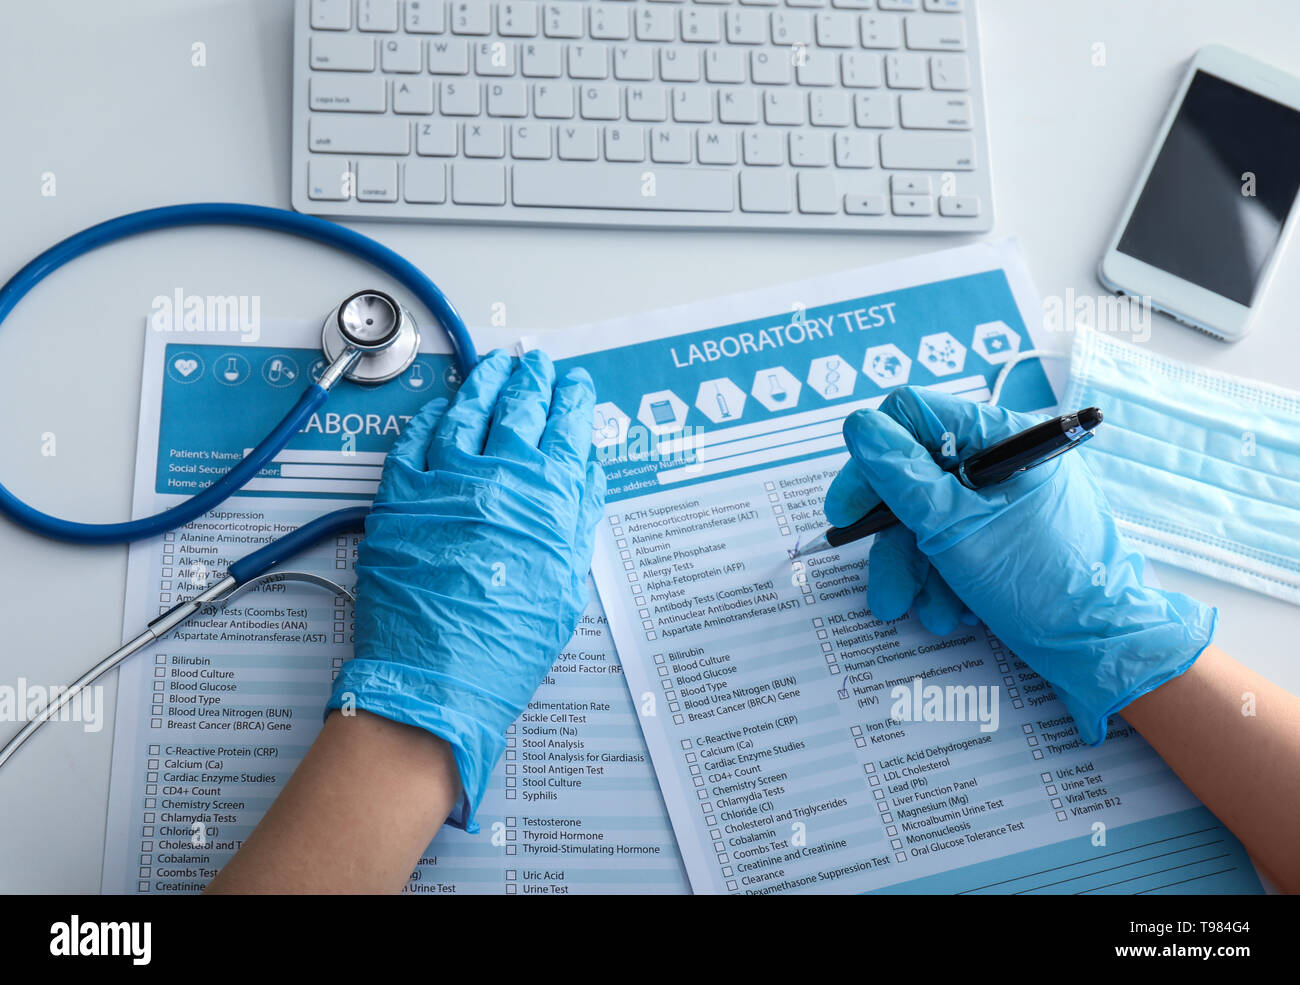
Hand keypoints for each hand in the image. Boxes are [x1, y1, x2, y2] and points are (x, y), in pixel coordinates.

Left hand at [327, 350, 604, 829]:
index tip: (575, 384)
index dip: (573, 402)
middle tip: (536, 362)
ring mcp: (444, 482)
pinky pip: (413, 442)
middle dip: (532, 381)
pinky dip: (429, 419)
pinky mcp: (399, 497)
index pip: (566, 431)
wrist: (437, 677)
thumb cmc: (506, 645)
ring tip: (493, 367)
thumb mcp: (566, 585)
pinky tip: (439, 409)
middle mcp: (497, 478)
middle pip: (519, 411)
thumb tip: (586, 475)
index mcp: (546, 499)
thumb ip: (577, 522)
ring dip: (482, 385)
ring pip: (466, 413)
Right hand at [824, 386, 1214, 744]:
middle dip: (896, 543)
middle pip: (916, 479)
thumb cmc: (1042, 582)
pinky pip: (956, 545)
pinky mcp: (1009, 536)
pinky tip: (956, 612)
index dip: (871, 462)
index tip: (847, 509)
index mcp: (1000, 436)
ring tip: (930, 615)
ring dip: (920, 573)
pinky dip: (946, 581)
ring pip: (931, 521)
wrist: (1105, 648)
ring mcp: (1008, 499)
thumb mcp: (953, 528)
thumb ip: (900, 476)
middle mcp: (1005, 460)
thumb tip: (860, 426)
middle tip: (885, 588)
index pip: (913, 419)